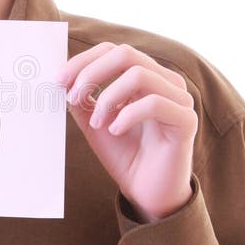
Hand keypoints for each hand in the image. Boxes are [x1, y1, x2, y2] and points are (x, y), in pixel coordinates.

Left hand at [57, 42, 197, 222]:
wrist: (147, 193)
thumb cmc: (125, 155)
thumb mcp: (94, 123)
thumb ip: (82, 99)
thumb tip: (61, 77)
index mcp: (146, 76)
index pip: (114, 51)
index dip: (84, 61)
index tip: (58, 81)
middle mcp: (165, 82)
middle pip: (126, 54)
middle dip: (91, 73)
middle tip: (72, 97)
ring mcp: (179, 99)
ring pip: (139, 75)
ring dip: (108, 97)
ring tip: (97, 123)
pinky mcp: (186, 120)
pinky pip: (154, 103)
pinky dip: (127, 115)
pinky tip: (115, 131)